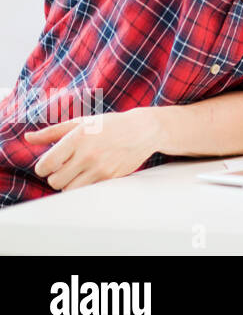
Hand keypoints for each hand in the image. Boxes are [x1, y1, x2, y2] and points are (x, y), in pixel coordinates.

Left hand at [26, 110, 161, 191]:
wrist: (143, 130)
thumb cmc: (110, 125)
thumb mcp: (81, 123)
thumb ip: (52, 132)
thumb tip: (28, 138)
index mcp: (77, 138)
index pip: (45, 165)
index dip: (44, 167)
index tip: (51, 163)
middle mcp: (87, 154)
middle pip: (55, 181)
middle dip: (56, 176)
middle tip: (64, 168)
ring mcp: (100, 167)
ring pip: (69, 189)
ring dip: (69, 184)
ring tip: (76, 173)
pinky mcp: (110, 177)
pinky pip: (87, 190)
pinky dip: (84, 185)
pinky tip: (90, 174)